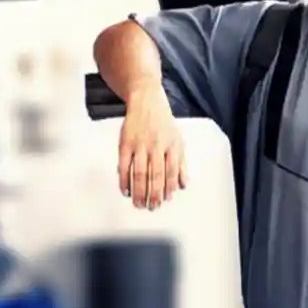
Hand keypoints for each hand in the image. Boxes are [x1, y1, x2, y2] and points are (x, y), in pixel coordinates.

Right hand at [117, 83, 186, 208]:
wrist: (146, 100)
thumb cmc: (163, 122)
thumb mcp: (178, 140)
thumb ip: (181, 163)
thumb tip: (183, 184)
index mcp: (171, 146)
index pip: (171, 172)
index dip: (168, 188)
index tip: (165, 200)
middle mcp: (156, 146)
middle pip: (155, 175)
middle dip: (153, 194)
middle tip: (151, 207)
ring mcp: (140, 144)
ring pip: (139, 173)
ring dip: (139, 191)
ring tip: (138, 203)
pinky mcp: (125, 143)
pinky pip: (124, 166)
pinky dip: (124, 180)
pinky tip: (125, 191)